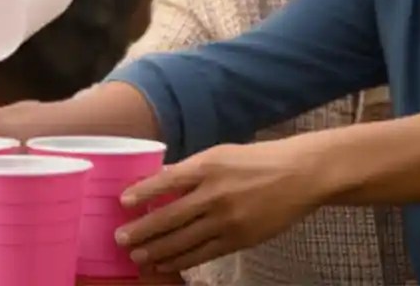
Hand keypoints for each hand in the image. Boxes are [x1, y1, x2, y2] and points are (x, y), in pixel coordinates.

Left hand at [114, 138, 326, 273]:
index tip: (123, 202)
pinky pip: (203, 253)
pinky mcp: (239, 239)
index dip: (142, 192)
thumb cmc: (255, 162)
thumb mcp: (219, 155)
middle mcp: (214, 194)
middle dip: (142, 230)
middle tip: (120, 238)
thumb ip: (189, 170)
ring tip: (136, 256)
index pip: (166, 181)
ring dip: (157, 250)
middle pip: (170, 216)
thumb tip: (157, 178)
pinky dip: (182, 260)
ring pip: (184, 240)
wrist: (299, 176)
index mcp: (207, 167)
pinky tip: (165, 264)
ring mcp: (227, 220)